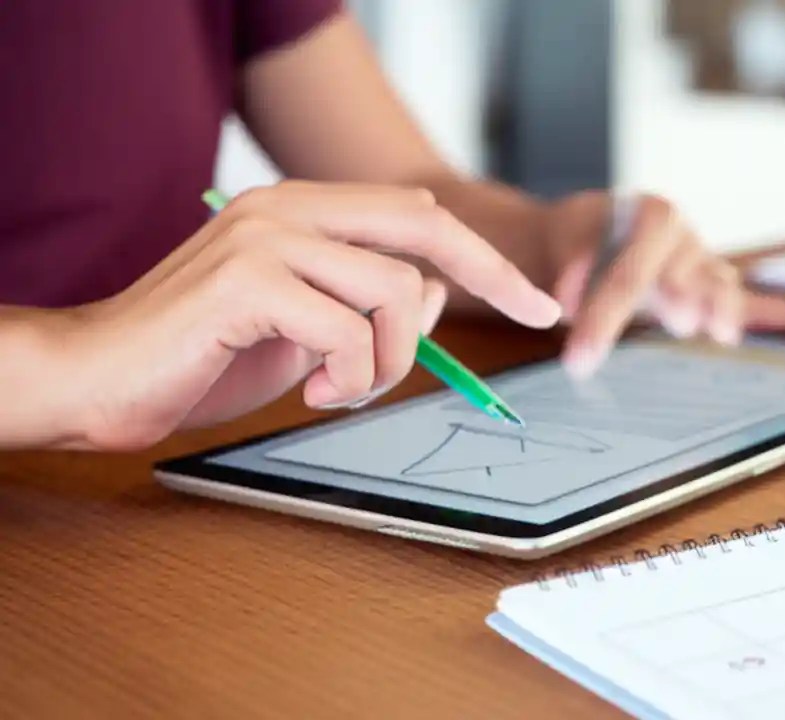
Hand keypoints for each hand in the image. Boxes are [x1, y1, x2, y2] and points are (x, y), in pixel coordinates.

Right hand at [57, 181, 559, 449]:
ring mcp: (266, 237)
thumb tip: (434, 293)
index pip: (417, 216)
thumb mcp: (308, 334)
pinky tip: (308, 392)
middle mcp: (286, 207)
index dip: (484, 257)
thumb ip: (366, 307)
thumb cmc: (202, 358)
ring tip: (341, 389)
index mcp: (301, 210)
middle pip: (423, 225)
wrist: (98, 379)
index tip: (535, 302)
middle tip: (533, 318)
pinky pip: (348, 330)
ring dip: (389, 360)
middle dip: (491, 275)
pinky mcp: (246, 280)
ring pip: (394, 290)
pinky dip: (349, 376)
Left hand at [543, 192, 784, 376]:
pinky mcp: (714, 290)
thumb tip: (564, 295)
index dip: (603, 315)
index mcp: (647, 213)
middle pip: (681, 277)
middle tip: (677, 318)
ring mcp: (704, 262)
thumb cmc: (571, 242)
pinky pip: (756, 303)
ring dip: (723, 309)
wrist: (578, 236)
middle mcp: (684, 234)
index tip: (580, 359)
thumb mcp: (558, 246)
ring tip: (723, 332)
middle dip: (680, 298)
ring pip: (720, 287)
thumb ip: (567, 268)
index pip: (629, 270)